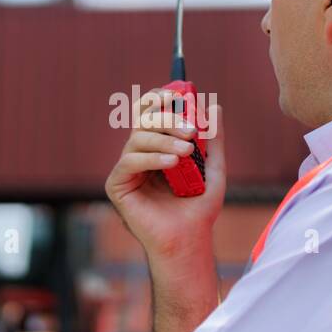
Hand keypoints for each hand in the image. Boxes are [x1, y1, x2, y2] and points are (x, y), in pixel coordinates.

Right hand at [104, 90, 225, 260]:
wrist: (189, 239)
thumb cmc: (199, 208)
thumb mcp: (213, 168)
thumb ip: (213, 139)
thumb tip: (214, 107)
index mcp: (156, 146)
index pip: (150, 113)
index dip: (158, 98)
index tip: (175, 93)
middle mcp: (139, 154)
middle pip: (143, 120)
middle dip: (167, 119)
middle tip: (191, 130)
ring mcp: (126, 169)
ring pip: (137, 138)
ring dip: (163, 140)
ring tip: (186, 153)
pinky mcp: (117, 185)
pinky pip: (129, 162)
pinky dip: (151, 158)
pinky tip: (172, 163)